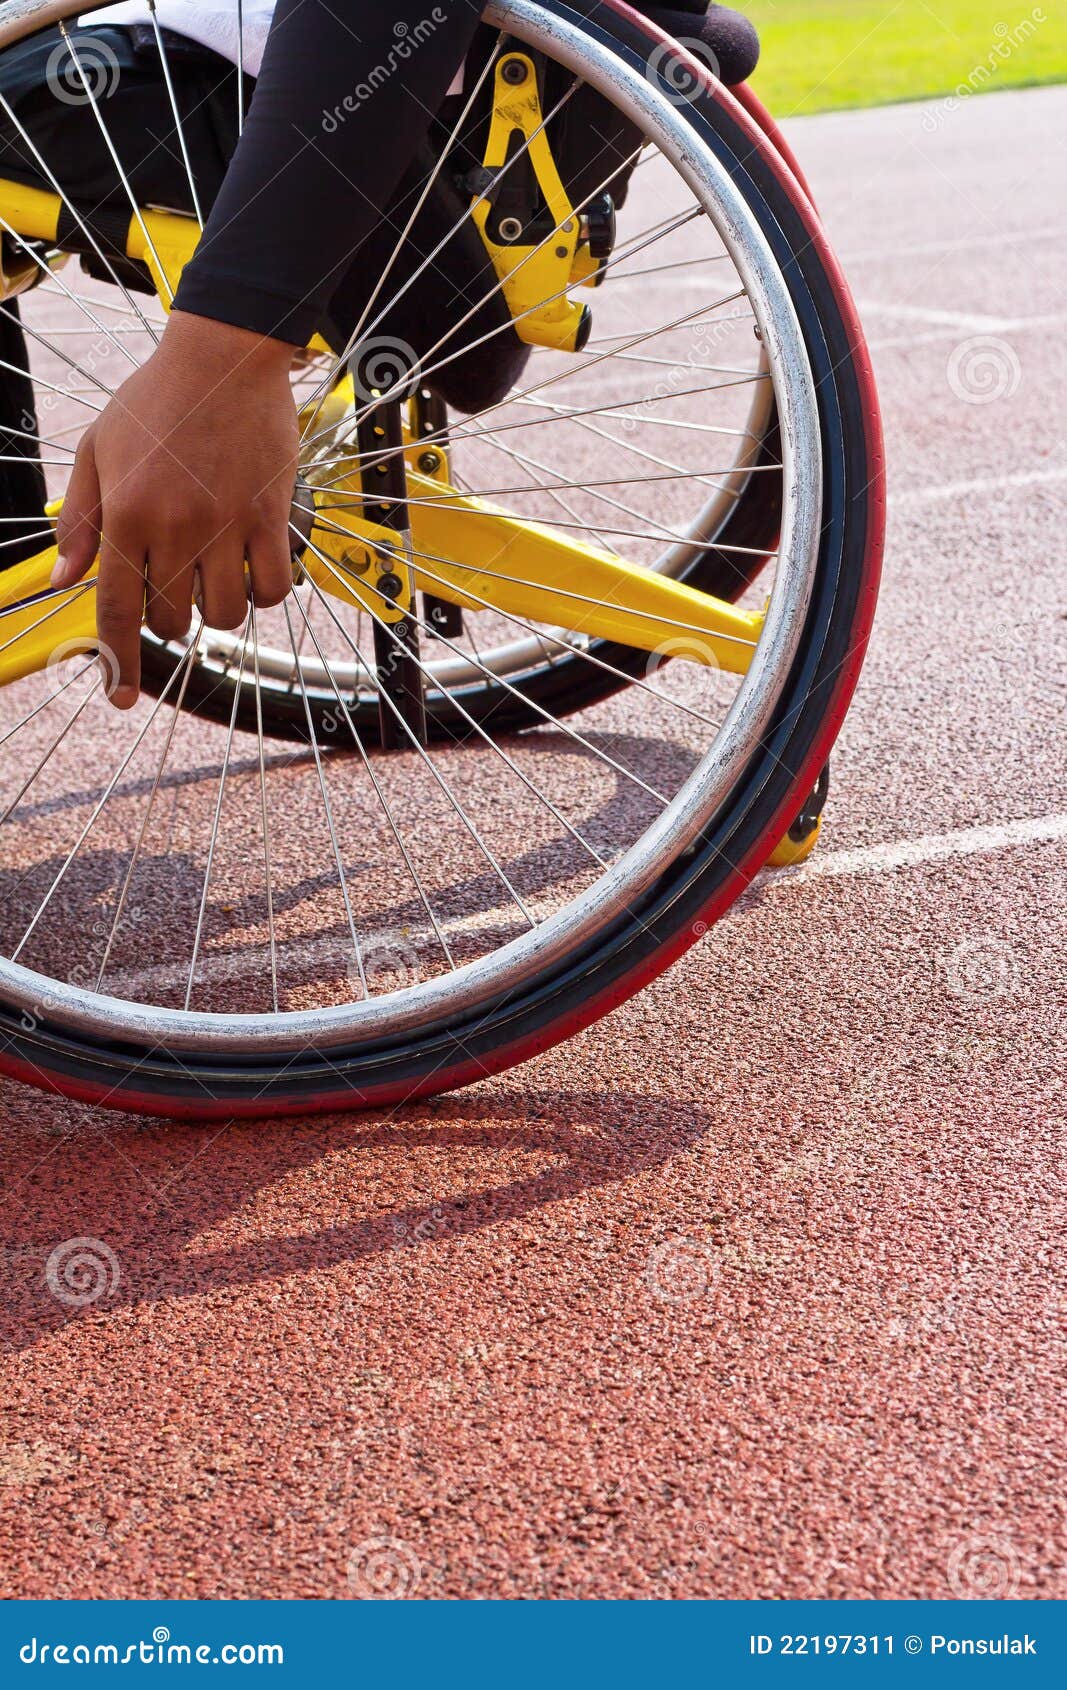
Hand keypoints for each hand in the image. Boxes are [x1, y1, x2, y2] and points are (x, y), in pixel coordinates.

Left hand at [53, 309, 299, 707]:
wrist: (224, 356)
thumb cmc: (157, 398)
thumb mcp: (98, 449)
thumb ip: (80, 519)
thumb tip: (63, 579)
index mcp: (127, 512)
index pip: (116, 607)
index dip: (118, 661)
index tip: (119, 697)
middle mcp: (175, 526)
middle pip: (171, 619)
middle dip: (170, 618)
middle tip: (175, 586)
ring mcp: (226, 525)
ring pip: (224, 615)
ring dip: (217, 608)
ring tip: (215, 574)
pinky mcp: (270, 517)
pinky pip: (272, 589)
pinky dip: (263, 594)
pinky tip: (254, 569)